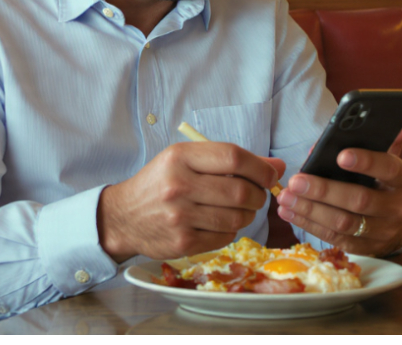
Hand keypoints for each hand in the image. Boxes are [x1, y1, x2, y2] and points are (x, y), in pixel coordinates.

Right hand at [97, 141, 285, 261]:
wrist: (124, 216)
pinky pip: (225, 237)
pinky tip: (219, 223)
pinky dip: (231, 231)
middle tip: (255, 195)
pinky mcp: (182, 243)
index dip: (260, 167)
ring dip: (247, 214)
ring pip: (237, 218)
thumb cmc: (160, 183)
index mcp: (180, 157)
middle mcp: (179, 186)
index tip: (269, 174)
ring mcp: (180, 217)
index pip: (233, 158)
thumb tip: (277, 167)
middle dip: (258, 194)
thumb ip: (229, 161)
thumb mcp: (185, 160)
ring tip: (238, 209)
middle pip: (240, 191)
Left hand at [275, 118, 401, 256]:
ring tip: (286, 197)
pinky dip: (308, 225)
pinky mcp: (365, 248)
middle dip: (324, 190)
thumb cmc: (380, 183)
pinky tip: (289, 212)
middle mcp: (397, 208)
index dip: (366, 162)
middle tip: (296, 180)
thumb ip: (379, 141)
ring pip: (343, 222)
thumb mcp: (385, 160)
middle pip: (359, 200)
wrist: (392, 224)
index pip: (388, 168)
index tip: (340, 155)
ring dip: (310, 210)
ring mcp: (382, 231)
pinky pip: (334, 238)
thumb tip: (378, 117)